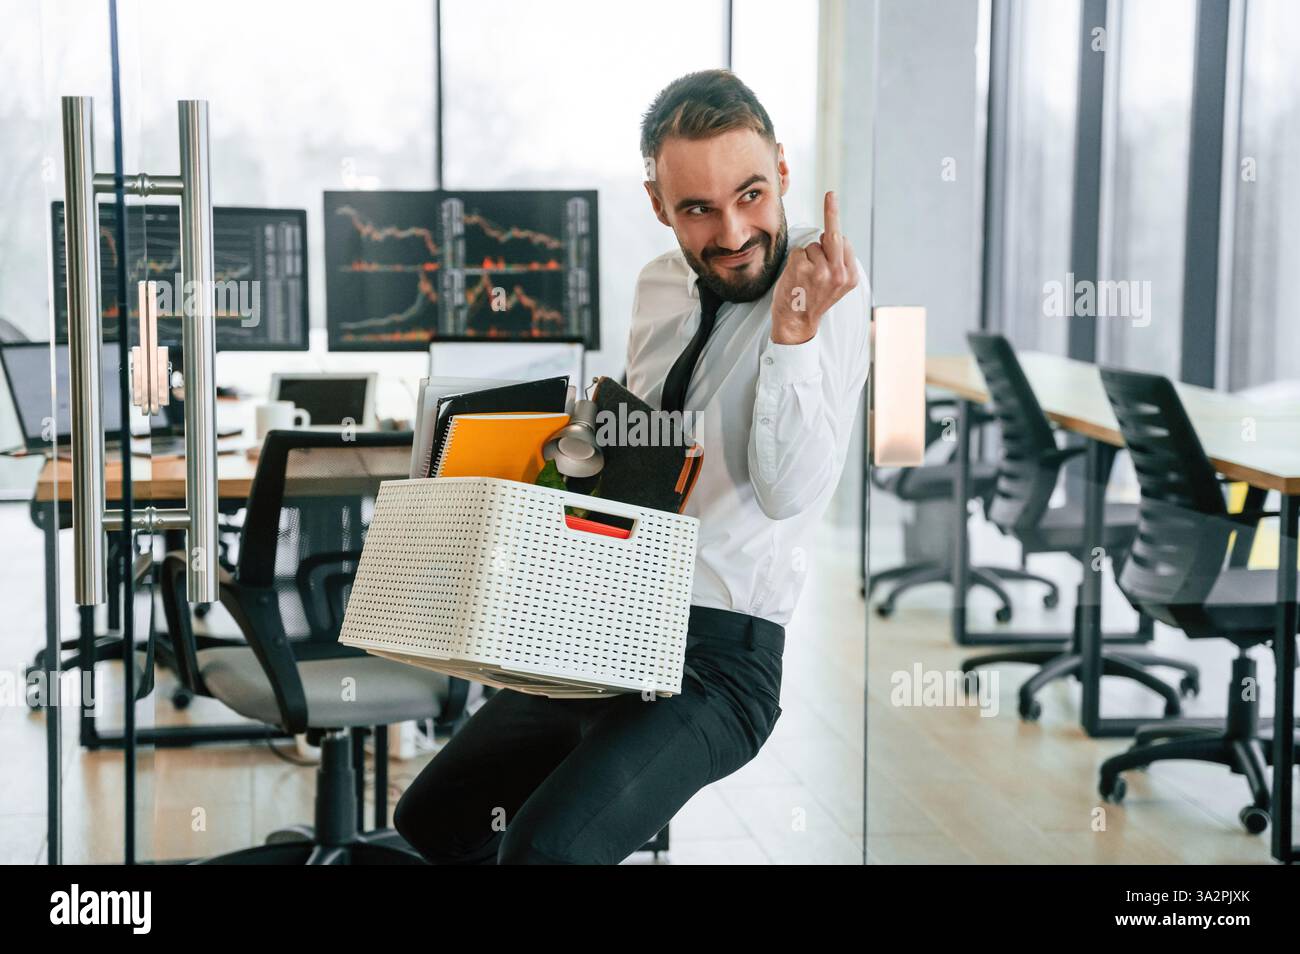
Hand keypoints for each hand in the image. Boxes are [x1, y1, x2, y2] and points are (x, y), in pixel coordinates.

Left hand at [770, 191, 858, 344]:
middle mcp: (839, 273)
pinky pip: (798, 251)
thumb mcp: (835, 285)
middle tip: (831, 194)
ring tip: (804, 277)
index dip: (835, 233)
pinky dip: (795, 260)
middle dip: (832, 210)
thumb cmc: (813, 300)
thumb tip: (837, 237)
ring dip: (807, 255)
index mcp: (850, 276)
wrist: (797, 323)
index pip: (845, 243)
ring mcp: (821, 271)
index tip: (834, 201)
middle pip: (834, 235)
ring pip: (813, 245)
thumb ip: (838, 263)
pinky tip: (796, 277)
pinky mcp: (802, 269)